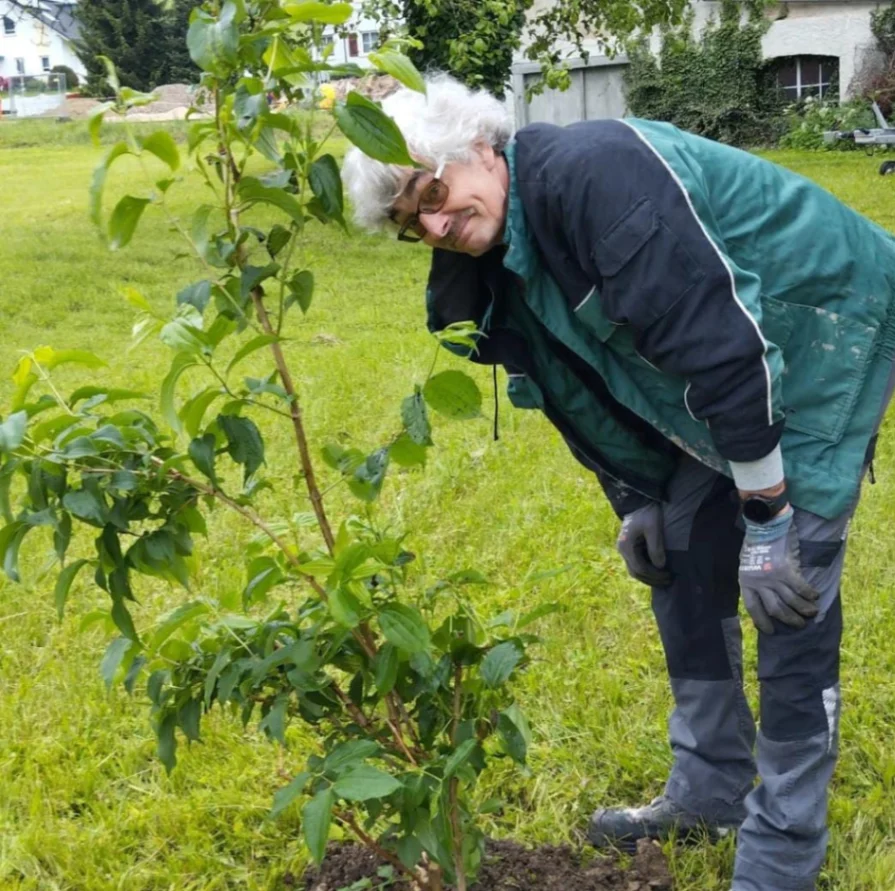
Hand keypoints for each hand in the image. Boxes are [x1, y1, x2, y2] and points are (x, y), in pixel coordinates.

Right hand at [617, 503, 670, 586]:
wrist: (640, 501)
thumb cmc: (648, 513)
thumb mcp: (653, 529)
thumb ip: (655, 548)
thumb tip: (660, 566)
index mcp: (626, 546)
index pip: (639, 568)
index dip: (654, 575)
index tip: (668, 575)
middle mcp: (622, 549)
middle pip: (635, 572)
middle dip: (651, 579)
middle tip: (668, 580)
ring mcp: (624, 549)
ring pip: (635, 569)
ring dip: (649, 576)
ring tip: (664, 578)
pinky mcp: (629, 547)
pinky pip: (636, 563)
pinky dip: (646, 569)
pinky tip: (657, 570)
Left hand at [739, 506, 819, 633]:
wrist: (763, 524)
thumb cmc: (755, 542)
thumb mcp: (747, 563)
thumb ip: (755, 579)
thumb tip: (765, 593)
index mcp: (746, 582)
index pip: (753, 608)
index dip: (762, 621)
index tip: (771, 631)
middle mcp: (758, 583)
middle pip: (775, 609)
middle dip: (789, 619)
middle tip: (800, 624)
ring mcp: (773, 577)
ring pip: (790, 601)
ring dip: (803, 610)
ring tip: (812, 613)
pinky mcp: (787, 570)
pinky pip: (801, 588)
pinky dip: (809, 594)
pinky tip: (815, 596)